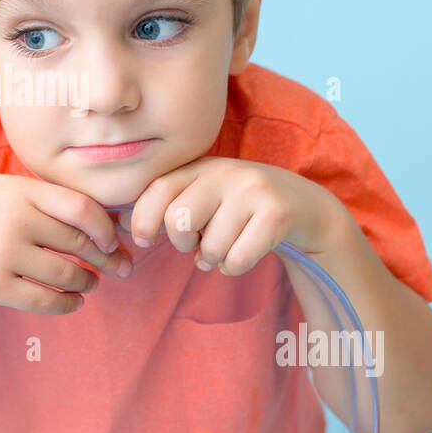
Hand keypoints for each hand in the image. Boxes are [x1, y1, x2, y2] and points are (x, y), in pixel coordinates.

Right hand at [0, 174, 133, 313]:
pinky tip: (74, 302)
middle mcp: (14, 220)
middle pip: (79, 242)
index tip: (113, 239)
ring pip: (67, 274)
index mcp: (18, 190)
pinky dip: (67, 304)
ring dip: (88, 282)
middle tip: (122, 268)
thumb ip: (40, 197)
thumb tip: (96, 218)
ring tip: (92, 283)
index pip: (81, 207)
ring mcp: (3, 255)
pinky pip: (44, 300)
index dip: (106, 227)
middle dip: (108, 259)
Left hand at [120, 157, 350, 274]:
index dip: (142, 219)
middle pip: (180, 220)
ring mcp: (254, 190)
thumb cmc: (243, 207)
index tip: (143, 240)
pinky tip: (245, 252)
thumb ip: (172, 203)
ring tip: (228, 245)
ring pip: (210, 246)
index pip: (158, 189)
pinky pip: (236, 260)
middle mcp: (227, 171)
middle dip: (184, 243)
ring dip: (214, 258)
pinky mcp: (277, 215)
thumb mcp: (208, 194)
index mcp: (203, 165)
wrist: (307, 208)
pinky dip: (234, 267)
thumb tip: (124, 229)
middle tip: (197, 243)